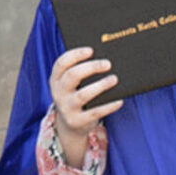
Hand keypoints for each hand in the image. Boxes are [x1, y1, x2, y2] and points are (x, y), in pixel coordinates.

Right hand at [48, 47, 120, 165]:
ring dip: (100, 86)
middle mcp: (58, 93)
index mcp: (56, 80)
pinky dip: (108, 106)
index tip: (91, 50)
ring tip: (114, 79)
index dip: (75, 55)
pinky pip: (94, 113)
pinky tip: (119, 100)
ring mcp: (66, 108)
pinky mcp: (77, 121)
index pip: (61, 63)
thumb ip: (82, 72)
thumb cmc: (77, 95)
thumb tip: (105, 60)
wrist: (71, 124)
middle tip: (108, 64)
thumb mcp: (72, 85)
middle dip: (91, 67)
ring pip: (83, 95)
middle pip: (72, 76)